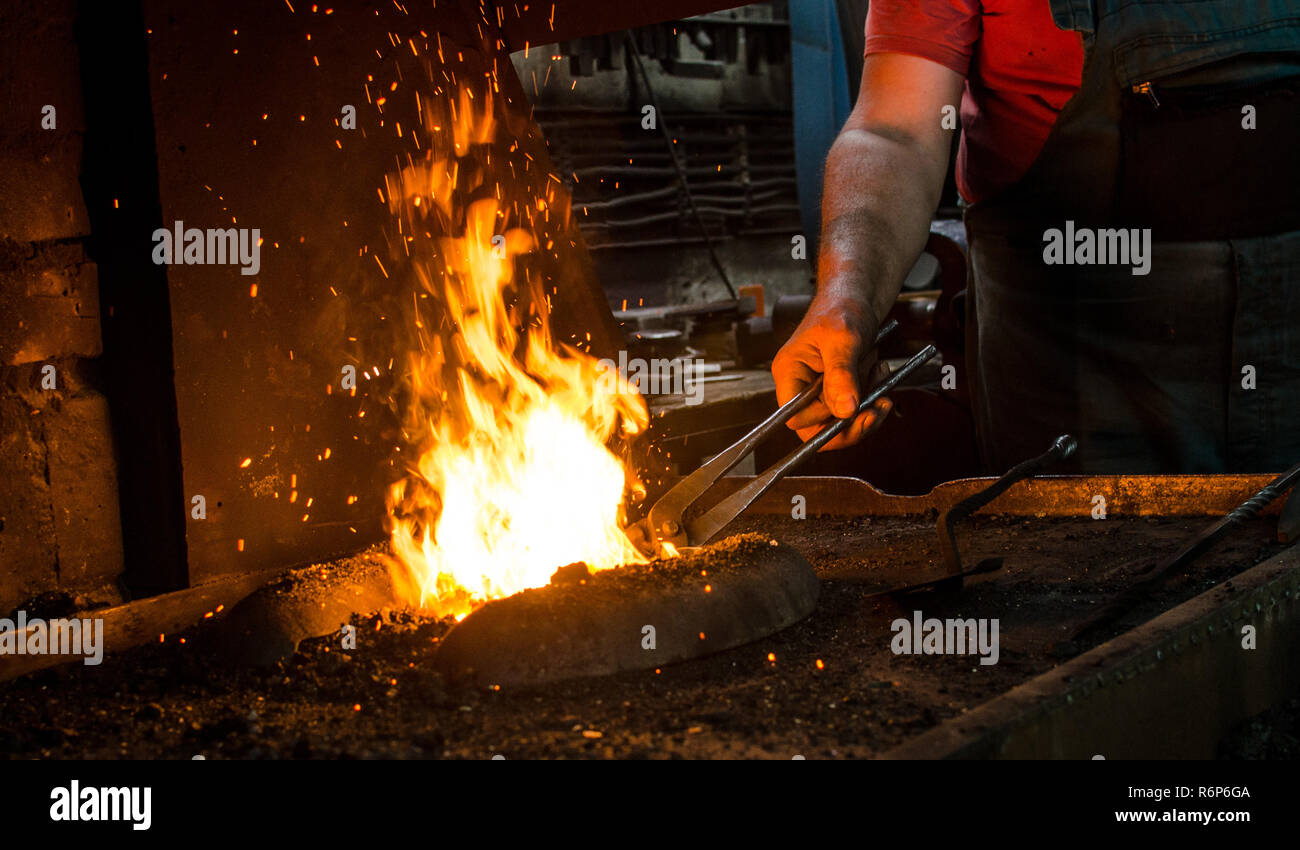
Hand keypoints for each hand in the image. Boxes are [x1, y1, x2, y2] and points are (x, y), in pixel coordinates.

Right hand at [771, 294, 892, 450]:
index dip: (823, 421)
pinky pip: (855, 408)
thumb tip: (844, 411)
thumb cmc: (842, 308)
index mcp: (789, 373)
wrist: (858, 297)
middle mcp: (801, 385)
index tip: (851, 409)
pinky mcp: (839, 389)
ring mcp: (820, 389)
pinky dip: (873, 396)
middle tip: (876, 408)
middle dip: (851, 420)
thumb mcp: (842, 339)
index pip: (795, 418)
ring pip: (841, 420)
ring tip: (878, 374)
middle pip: (819, 427)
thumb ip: (841, 375)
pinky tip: (880, 373)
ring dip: (867, 404)